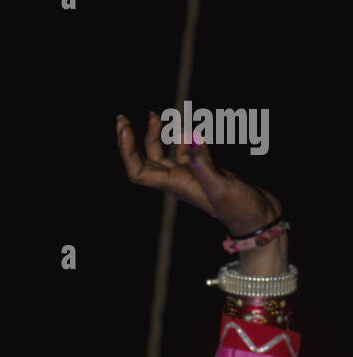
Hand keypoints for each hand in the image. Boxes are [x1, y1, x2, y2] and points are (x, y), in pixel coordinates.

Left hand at [116, 112, 281, 236]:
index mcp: (175, 185)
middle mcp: (179, 180)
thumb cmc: (239, 207)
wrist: (258, 216)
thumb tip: (191, 136)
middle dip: (135, 139)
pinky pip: (188, 151)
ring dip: (157, 135)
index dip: (126, 151)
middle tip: (124, 117)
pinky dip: (185, 137)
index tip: (125, 126)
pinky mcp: (207, 169)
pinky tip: (189, 126)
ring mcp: (192, 175)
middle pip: (146, 160)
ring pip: (165, 153)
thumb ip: (205, 162)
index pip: (139, 171)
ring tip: (156, 115)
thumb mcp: (220, 185)